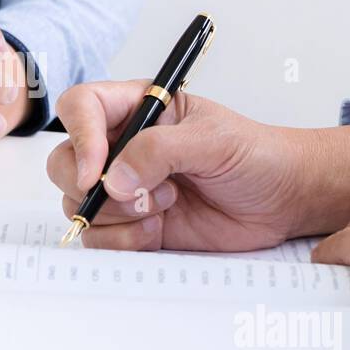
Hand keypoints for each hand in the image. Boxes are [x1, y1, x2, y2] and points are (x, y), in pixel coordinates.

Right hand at [46, 80, 349, 251]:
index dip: (79, 136)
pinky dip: (123, 241)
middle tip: (139, 196)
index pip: (81, 108)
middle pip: (65, 162)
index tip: (95, 172)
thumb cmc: (256, 155)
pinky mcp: (134, 225)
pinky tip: (159, 230)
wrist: (284, 200)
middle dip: (92, 186)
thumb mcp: (213, 140)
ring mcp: (126, 189)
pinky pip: (100, 238)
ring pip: (78, 204)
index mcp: (137, 109)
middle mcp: (122, 147)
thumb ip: (159, 151)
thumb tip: (113, 180)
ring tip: (164, 208)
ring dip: (116, 216)